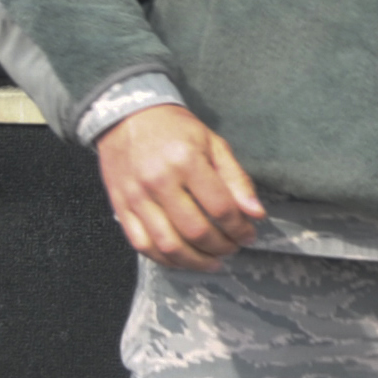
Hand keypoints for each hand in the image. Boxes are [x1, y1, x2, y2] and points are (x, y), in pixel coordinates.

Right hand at [97, 106, 265, 269]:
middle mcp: (158, 181)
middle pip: (196, 231)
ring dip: (196, 262)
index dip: (240, 228)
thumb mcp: (212, 143)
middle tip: (233, 247)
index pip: (220, 208)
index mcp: (185, 161)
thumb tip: (257, 214)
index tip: (249, 234)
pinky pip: (143, 246)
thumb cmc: (174, 129)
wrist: (126, 116)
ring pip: (169, 246)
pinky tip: (183, 260)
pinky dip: (166, 260)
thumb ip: (236, 179)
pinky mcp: (120, 208)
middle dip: (222, 246)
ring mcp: (136, 197)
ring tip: (213, 262)